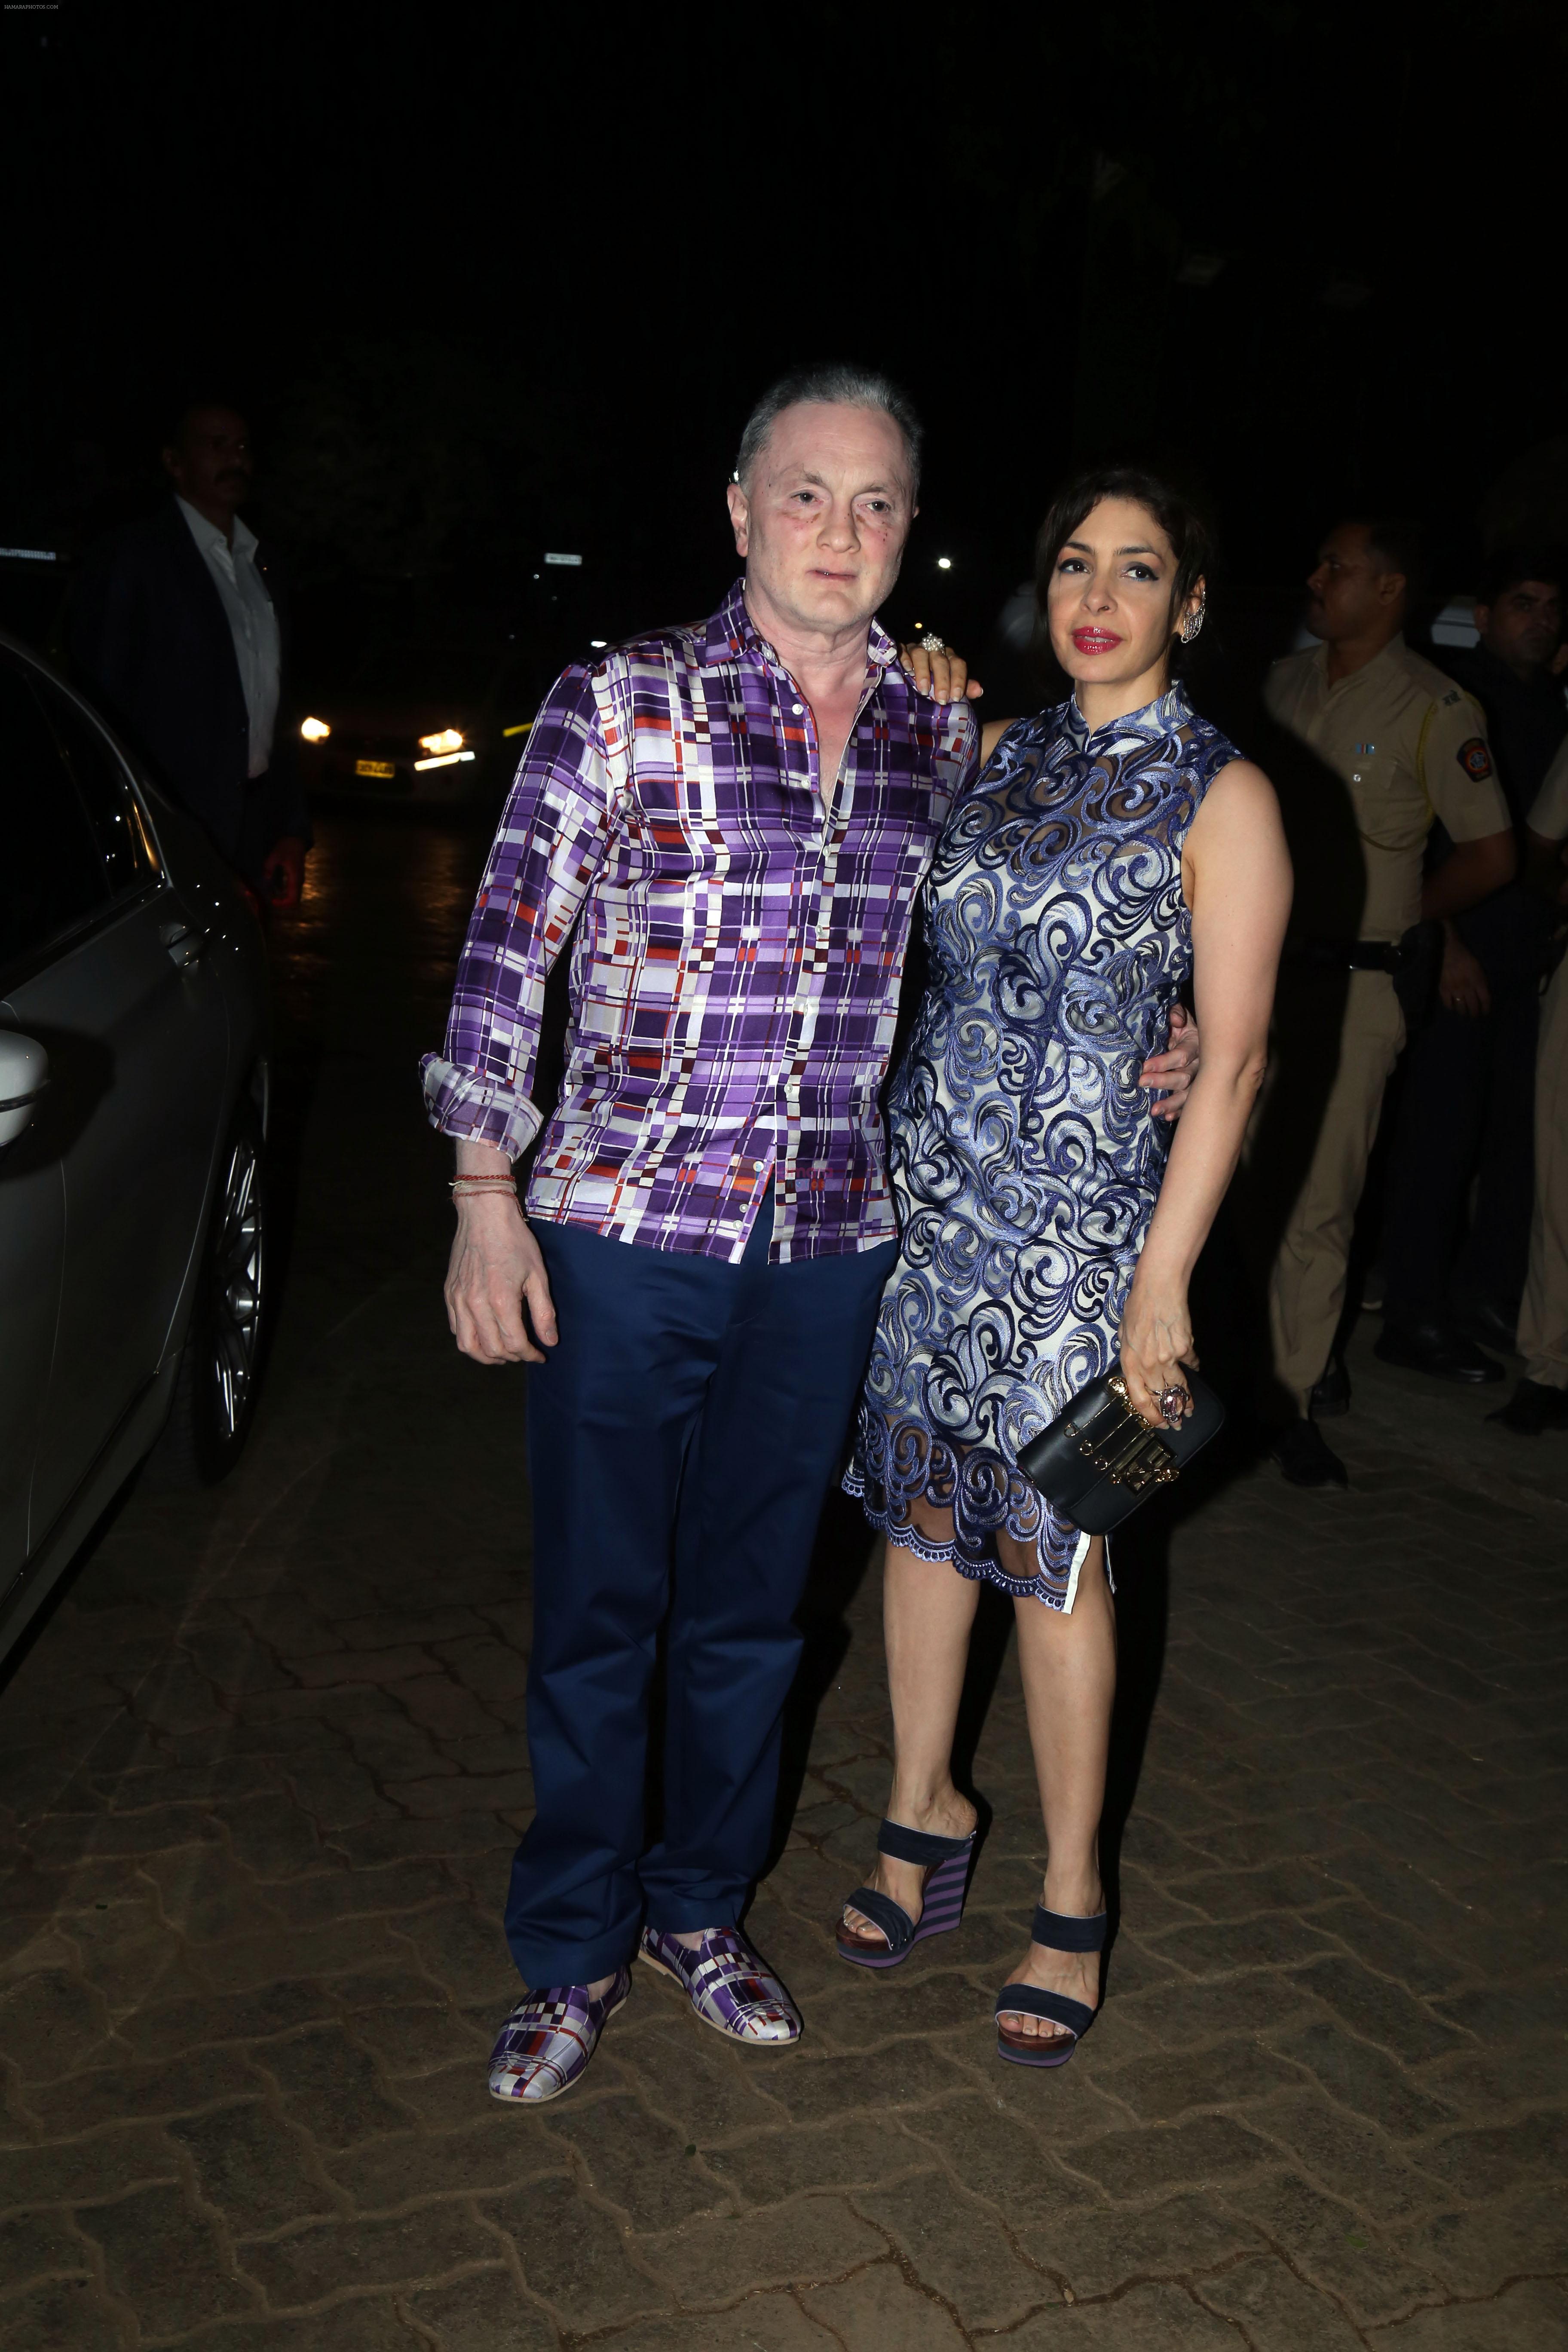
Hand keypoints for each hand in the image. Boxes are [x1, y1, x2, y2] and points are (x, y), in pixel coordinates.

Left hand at [261, 834, 305, 910]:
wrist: (296, 839)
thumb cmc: (288, 846)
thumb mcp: (276, 854)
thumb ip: (269, 866)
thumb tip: (265, 877)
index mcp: (295, 878)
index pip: (293, 899)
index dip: (284, 904)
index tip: (273, 901)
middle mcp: (298, 881)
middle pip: (294, 900)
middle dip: (282, 903)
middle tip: (270, 900)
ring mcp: (298, 879)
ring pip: (293, 895)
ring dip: (283, 898)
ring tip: (270, 896)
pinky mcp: (295, 877)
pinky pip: (291, 890)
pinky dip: (283, 892)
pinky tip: (274, 889)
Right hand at [444, 1192, 558, 1363]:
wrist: (484, 1214)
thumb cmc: (515, 1241)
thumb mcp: (538, 1275)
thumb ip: (543, 1312)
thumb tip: (549, 1341)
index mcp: (500, 1300)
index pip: (514, 1343)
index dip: (529, 1355)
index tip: (540, 1355)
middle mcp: (475, 1304)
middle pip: (491, 1349)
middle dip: (511, 1357)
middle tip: (524, 1353)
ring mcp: (458, 1299)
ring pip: (467, 1345)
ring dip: (486, 1356)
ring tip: (502, 1354)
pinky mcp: (449, 1293)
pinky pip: (455, 1328)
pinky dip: (469, 1340)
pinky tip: (484, 1335)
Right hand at [899, 641, 982, 703]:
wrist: (907, 683)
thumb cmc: (932, 686)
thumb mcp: (949, 689)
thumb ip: (963, 689)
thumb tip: (979, 691)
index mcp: (949, 659)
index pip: (958, 664)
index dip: (958, 679)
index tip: (956, 697)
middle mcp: (934, 651)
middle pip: (940, 660)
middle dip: (942, 680)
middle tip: (941, 699)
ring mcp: (917, 649)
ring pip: (921, 654)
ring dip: (923, 671)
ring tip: (923, 690)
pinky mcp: (901, 651)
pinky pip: (903, 651)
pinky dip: (906, 660)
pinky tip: (907, 671)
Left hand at [1118, 1279, 1195, 1428]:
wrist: (1158, 1289)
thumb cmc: (1137, 1307)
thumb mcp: (1124, 1333)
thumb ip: (1131, 1354)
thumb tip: (1138, 1367)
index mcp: (1130, 1362)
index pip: (1139, 1398)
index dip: (1151, 1415)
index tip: (1159, 1423)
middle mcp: (1149, 1365)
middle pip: (1162, 1397)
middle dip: (1171, 1413)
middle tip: (1178, 1422)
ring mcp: (1169, 1358)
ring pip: (1179, 1386)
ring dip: (1186, 1401)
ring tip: (1190, 1409)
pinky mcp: (1186, 1348)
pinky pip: (1191, 1363)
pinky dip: (1192, 1366)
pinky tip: (1193, 1368)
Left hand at [1137, 1001, 1199, 1121]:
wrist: (1195, 1033)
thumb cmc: (1182, 1025)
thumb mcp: (1180, 1013)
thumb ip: (1177, 1013)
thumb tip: (1175, 1021)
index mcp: (1196, 1045)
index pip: (1181, 1056)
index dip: (1164, 1062)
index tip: (1145, 1067)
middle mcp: (1199, 1064)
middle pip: (1184, 1077)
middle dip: (1163, 1081)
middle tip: (1142, 1083)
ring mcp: (1198, 1079)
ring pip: (1188, 1094)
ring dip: (1171, 1103)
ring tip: (1155, 1111)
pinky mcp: (1195, 1089)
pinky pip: (1189, 1103)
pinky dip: (1179, 1111)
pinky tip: (1167, 1117)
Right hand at [1439, 928, 1489, 1016]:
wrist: (1448, 951)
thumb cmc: (1466, 958)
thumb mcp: (1479, 969)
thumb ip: (1481, 981)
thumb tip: (1482, 994)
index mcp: (1478, 981)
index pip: (1485, 1000)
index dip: (1486, 1008)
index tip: (1485, 1012)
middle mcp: (1468, 987)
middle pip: (1473, 1006)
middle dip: (1475, 1013)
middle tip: (1474, 1015)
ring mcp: (1455, 990)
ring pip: (1461, 1007)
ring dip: (1463, 1012)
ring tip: (1464, 1013)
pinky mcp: (1444, 989)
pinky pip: (1448, 1003)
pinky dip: (1451, 1007)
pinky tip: (1453, 1006)